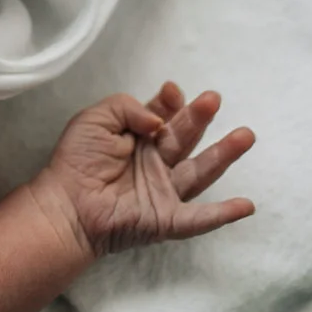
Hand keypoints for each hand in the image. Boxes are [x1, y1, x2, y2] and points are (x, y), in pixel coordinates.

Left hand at [35, 82, 254, 255]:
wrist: (65, 203)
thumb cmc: (76, 160)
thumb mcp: (96, 119)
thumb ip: (127, 108)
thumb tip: (157, 120)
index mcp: (140, 139)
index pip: (164, 117)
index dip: (169, 103)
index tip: (172, 92)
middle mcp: (156, 163)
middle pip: (185, 139)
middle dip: (200, 118)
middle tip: (213, 99)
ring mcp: (164, 192)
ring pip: (200, 172)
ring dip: (224, 155)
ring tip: (246, 136)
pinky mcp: (165, 218)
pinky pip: (198, 219)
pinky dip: (222, 214)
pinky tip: (246, 206)